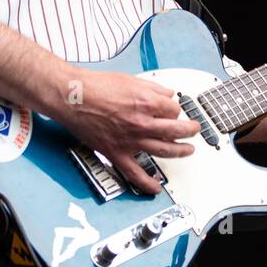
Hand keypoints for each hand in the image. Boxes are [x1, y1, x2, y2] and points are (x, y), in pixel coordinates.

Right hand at [47, 68, 201, 194]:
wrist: (72, 97)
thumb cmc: (95, 86)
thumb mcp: (130, 79)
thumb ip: (153, 88)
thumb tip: (168, 94)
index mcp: (146, 102)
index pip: (174, 109)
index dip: (175, 109)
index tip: (172, 110)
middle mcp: (141, 123)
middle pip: (176, 130)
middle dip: (189, 130)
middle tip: (194, 130)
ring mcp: (130, 140)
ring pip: (164, 150)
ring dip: (180, 151)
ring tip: (188, 150)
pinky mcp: (116, 153)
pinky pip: (135, 173)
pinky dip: (146, 183)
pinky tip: (155, 188)